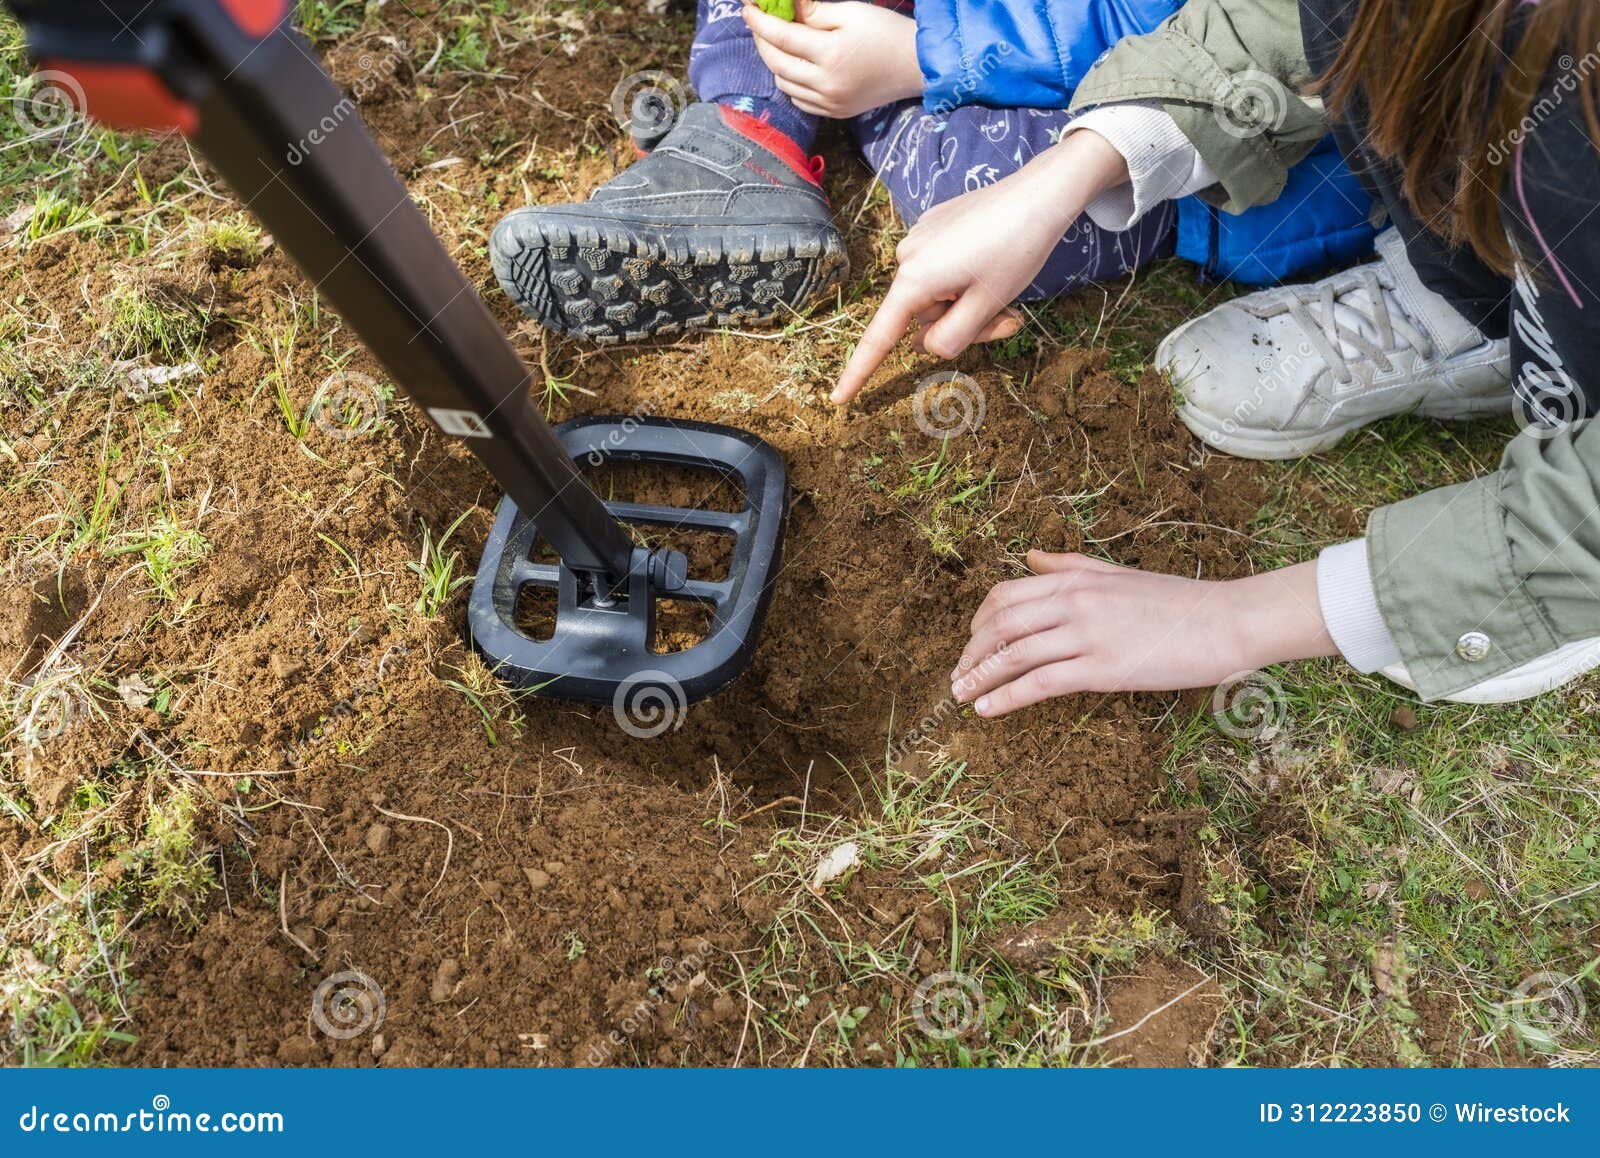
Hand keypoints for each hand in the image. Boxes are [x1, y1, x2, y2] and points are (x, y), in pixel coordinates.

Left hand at [743, 0, 922, 119]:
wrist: (916, 66)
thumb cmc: (885, 32)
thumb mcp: (851, 12)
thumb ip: (813, 11)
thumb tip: (784, 5)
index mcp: (830, 55)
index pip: (782, 37)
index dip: (760, 22)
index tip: (747, 8)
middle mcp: (826, 85)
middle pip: (776, 64)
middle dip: (761, 41)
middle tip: (758, 23)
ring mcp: (829, 103)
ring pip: (784, 84)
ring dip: (775, 63)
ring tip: (779, 43)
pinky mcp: (834, 113)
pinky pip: (799, 100)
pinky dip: (790, 82)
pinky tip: (796, 66)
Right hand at [831, 129, 1128, 404]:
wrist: (1040, 193)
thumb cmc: (1016, 250)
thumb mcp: (987, 305)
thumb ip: (952, 338)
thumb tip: (929, 345)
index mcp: (915, 280)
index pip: (880, 338)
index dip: (859, 372)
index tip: (837, 400)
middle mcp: (908, 257)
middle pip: (925, 319)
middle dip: (961, 325)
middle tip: (1007, 316)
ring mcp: (921, 238)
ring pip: (938, 296)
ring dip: (968, 302)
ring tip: (1004, 286)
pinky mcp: (936, 226)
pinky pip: (943, 268)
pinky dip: (967, 277)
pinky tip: (993, 256)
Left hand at [952, 552, 1337, 716]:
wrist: (1228, 621)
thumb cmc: (1178, 601)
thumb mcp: (1118, 575)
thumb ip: (1070, 567)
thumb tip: (1030, 557)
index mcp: (1076, 581)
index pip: (1006, 595)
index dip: (978, 621)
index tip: (970, 643)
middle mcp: (1075, 603)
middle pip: (1001, 624)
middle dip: (971, 652)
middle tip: (957, 676)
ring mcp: (1088, 635)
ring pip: (1015, 654)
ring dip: (980, 677)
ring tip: (961, 696)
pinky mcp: (1104, 669)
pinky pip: (1041, 683)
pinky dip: (1007, 697)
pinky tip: (988, 710)